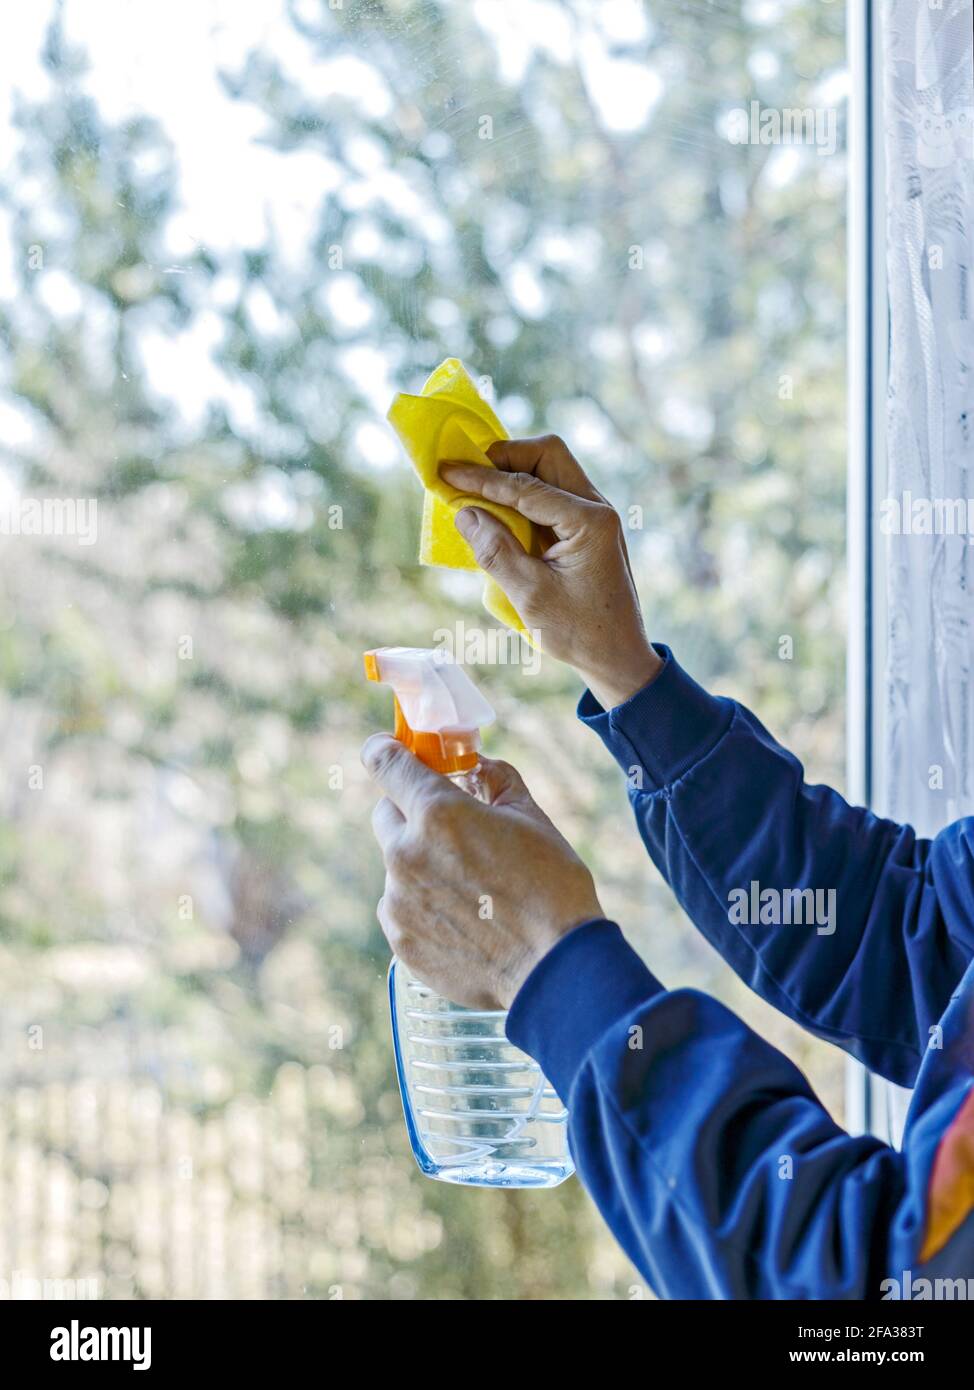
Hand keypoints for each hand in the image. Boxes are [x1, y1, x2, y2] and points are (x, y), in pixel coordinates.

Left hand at [362, 734, 603, 1008]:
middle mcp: (406, 852)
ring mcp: (398, 900)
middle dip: (412, 814)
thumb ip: (497, 782)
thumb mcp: (532, 818)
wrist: (555, 968)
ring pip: (397, 865)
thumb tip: (480, 768)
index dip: (386, 752)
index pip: (385, 762)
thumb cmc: (552, 887)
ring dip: (422, 865)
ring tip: (472, 891)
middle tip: (452, 831)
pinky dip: (423, 907)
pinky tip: (464, 921)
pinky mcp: (400, 939)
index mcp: (438, 813)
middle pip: (386, 814)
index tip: (389, 752)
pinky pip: (401, 908)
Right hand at [441, 435, 662, 709]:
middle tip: (466, 473)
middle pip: (548, 454)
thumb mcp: (531, 596)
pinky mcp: (584, 526)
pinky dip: (520, 493)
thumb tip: (464, 512)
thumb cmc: (579, 632)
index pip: (526, 486)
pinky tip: (496, 509)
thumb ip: (496, 551)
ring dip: (512, 472)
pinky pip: (549, 493)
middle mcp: (596, 507)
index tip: (445, 471)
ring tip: (476, 488)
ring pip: (550, 468)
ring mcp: (593, 514)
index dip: (481, 478)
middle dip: (504, 456)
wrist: (617, 656)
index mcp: (589, 522)